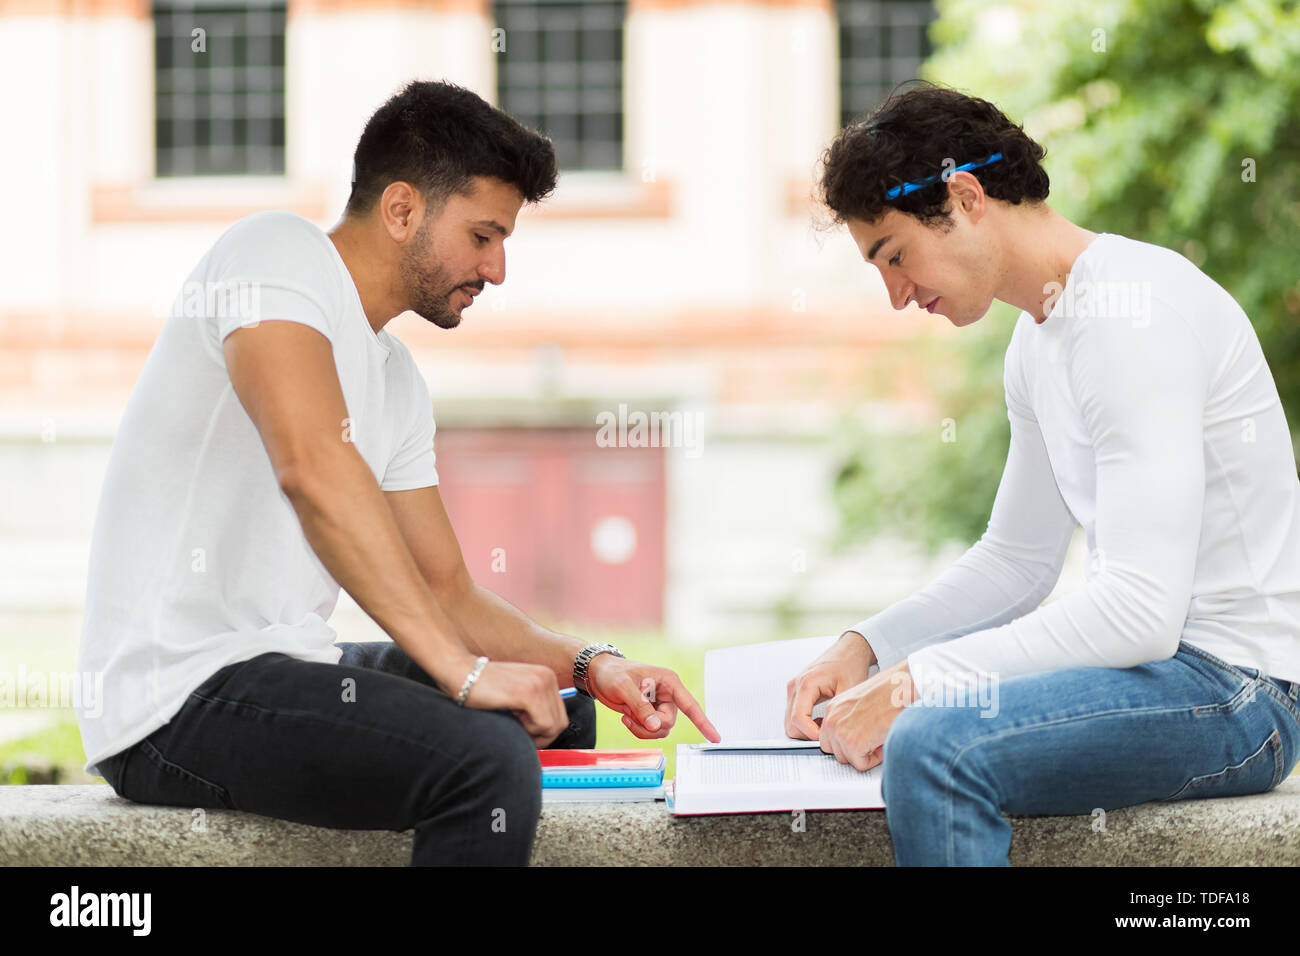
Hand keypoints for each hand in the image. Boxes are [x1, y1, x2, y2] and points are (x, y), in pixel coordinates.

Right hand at [461, 661, 567, 747]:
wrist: (461, 672)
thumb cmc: (482, 687)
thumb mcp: (516, 693)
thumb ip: (533, 706)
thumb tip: (545, 732)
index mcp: (546, 676)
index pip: (559, 715)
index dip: (543, 731)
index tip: (525, 732)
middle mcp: (547, 677)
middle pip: (560, 723)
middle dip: (541, 736)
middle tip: (521, 733)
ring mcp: (540, 684)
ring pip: (553, 726)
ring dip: (533, 733)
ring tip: (514, 723)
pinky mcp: (530, 694)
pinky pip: (543, 725)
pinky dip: (530, 731)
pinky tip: (513, 720)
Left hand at [586, 655, 720, 741]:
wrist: (598, 676)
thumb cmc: (612, 673)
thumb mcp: (624, 687)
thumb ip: (642, 707)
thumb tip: (657, 727)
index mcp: (669, 682)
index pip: (690, 705)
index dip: (703, 722)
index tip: (715, 737)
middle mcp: (668, 695)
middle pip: (669, 722)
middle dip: (650, 725)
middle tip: (630, 715)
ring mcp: (660, 706)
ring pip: (661, 730)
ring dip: (643, 729)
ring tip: (627, 715)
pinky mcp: (650, 714)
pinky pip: (651, 731)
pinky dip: (639, 730)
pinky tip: (627, 717)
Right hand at [785, 630, 876, 739]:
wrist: (849, 650)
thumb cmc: (850, 665)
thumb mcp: (848, 690)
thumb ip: (836, 713)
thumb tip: (830, 733)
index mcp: (806, 684)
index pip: (798, 719)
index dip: (810, 734)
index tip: (825, 739)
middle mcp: (795, 686)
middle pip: (790, 723)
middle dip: (807, 734)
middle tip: (826, 735)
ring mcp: (794, 688)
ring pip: (790, 721)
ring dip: (805, 729)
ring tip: (825, 727)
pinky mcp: (796, 691)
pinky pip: (793, 713)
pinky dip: (804, 722)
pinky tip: (820, 721)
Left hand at [818, 659, 916, 771]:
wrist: (901, 688)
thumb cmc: (887, 693)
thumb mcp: (860, 703)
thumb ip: (848, 720)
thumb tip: (851, 736)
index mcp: (833, 709)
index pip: (828, 738)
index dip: (846, 743)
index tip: (859, 739)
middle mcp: (833, 720)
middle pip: (835, 752)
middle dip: (853, 751)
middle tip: (870, 739)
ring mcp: (840, 732)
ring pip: (848, 760)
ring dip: (864, 754)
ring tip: (877, 737)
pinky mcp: (853, 743)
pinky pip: (861, 765)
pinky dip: (875, 758)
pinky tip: (881, 741)